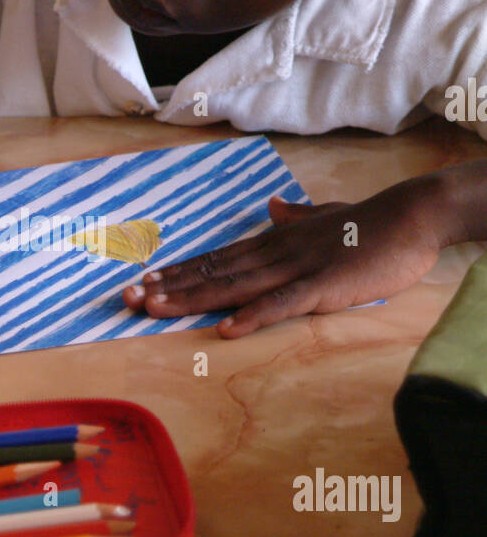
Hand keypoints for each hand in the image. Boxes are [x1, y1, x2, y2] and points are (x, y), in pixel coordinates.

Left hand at [122, 178, 445, 337]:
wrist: (410, 217)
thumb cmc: (369, 223)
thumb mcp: (325, 217)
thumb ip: (297, 217)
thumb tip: (275, 207)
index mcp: (274, 242)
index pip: (216, 259)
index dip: (178, 272)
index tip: (143, 281)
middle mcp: (274, 253)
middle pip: (212, 273)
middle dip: (168, 287)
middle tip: (126, 298)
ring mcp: (296, 268)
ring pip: (233, 286)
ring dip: (192, 298)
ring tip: (153, 308)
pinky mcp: (322, 286)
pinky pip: (282, 303)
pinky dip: (253, 315)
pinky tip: (226, 329)